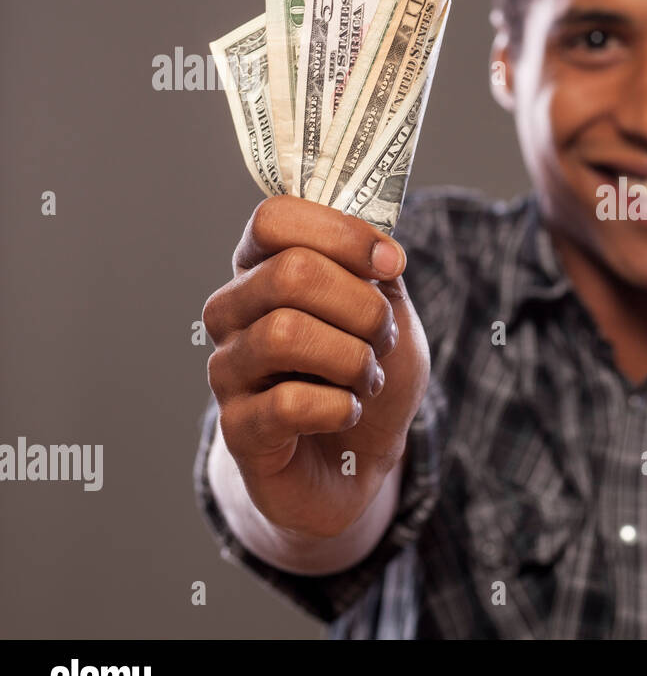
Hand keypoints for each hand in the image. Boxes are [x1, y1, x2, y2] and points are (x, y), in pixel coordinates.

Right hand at [202, 196, 430, 537]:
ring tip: (367, 378)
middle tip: (383, 338)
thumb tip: (379, 249)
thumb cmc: (366, 372)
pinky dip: (339, 406)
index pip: (274, 218)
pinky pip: (289, 403)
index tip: (391, 265)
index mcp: (263, 268)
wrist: (361, 457)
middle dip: (363, 307)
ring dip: (354, 359)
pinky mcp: (237, 429)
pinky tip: (345, 412)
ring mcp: (227, 370)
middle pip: (291, 272)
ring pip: (286, 333)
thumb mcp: (386, 307)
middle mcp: (232, 312)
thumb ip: (376, 267)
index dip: (343, 234)